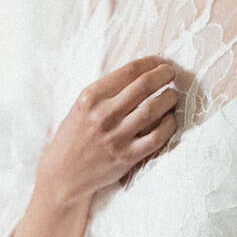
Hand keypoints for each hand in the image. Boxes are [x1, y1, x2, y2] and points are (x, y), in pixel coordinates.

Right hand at [36, 57, 177, 207]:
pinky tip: (170, 119)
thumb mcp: (82, 106)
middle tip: (170, 72)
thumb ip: (107, 91)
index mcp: (91, 97)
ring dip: (169, 98)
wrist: (64, 174)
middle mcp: (103, 114)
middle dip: (163, 74)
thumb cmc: (75, 136)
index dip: (150, 62)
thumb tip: (141, 73)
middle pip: (144, 85)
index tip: (159, 62)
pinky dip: (169, 125)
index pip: (128, 71)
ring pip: (153, 109)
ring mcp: (116, 136)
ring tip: (172, 95)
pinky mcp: (127, 156)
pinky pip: (157, 137)